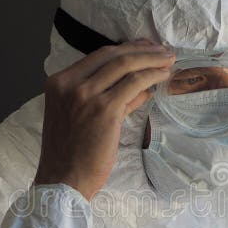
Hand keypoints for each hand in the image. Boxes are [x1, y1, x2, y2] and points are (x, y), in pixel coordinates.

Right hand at [34, 40, 174, 200]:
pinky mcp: (105, 110)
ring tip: (168, 60)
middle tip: (162, 50)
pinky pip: (134, 84)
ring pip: (126, 66)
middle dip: (142, 50)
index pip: (97, 56)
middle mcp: (70, 84)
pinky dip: (151, 77)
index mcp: (58, 83)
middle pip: (113, 55)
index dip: (125, 48)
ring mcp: (86, 95)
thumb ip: (103, 98)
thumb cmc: (70, 155)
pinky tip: (162, 78)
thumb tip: (137, 89)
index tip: (143, 47)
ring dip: (151, 60)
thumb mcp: (77, 117)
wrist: (63, 180)